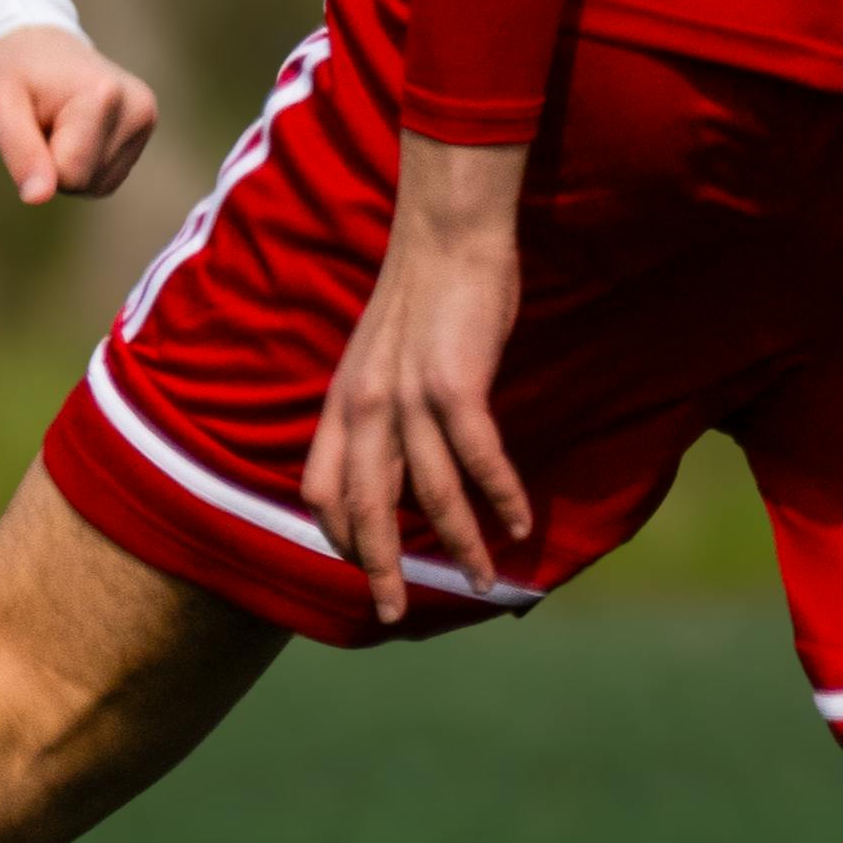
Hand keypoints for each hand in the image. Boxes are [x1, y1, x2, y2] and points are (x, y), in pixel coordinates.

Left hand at [0, 23, 158, 205]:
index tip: (31, 120)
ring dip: (66, 166)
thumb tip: (38, 198)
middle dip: (53, 164)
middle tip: (40, 120)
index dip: (38, 159)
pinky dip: (81, 166)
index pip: (69, 174)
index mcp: (106, 96)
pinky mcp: (142, 133)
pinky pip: (104, 179)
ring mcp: (145, 121)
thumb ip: (20, 153)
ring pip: (97, 184)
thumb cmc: (7, 69)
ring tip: (55, 122)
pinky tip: (71, 130)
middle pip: (85, 181)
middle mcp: (139, 109)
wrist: (30, 41)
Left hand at [302, 135, 531, 627]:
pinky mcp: (454, 383)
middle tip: (397, 613)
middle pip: (364, 510)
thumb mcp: (382, 357)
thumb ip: (383, 407)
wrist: (447, 229)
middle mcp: (365, 407)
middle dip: (381, 570)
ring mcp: (407, 397)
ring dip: (458, 544)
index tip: (366, 567)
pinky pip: (477, 458)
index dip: (340, 536)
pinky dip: (499, 496)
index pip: (323, 490)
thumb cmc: (426, 294)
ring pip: (428, 495)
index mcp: (343, 402)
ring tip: (485, 578)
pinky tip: (519, 523)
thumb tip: (402, 454)